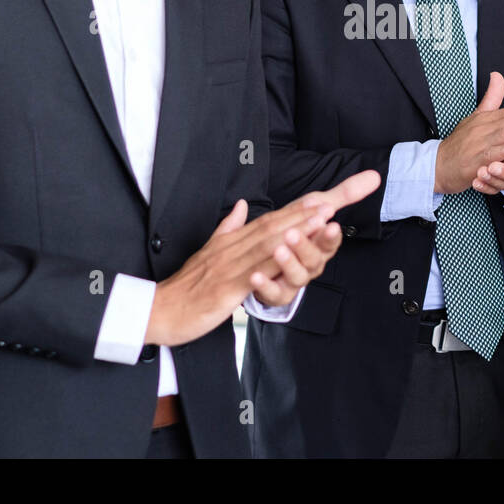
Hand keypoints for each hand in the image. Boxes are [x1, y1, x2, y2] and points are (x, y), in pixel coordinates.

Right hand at [145, 170, 380, 345]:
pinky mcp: (225, 287)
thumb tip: (240, 207)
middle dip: (314, 206)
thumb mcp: (210, 252)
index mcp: (237, 239)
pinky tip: (289, 254)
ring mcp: (231, 264)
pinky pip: (252, 273)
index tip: (336, 193)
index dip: (306, 204)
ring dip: (297, 226)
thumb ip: (228, 228)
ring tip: (324, 214)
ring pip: (269, 241)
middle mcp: (236, 246)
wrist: (159, 310)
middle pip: (280, 221)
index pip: (277, 216)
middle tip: (344, 194)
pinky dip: (272, 262)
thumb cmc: (188, 286)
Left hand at [245, 171, 382, 305]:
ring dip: (287, 263)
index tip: (328, 224)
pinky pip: (273, 293)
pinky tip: (255, 277)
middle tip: (293, 234)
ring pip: (296, 276)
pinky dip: (264, 286)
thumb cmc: (301, 230)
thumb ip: (345, 193)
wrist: (277, 260)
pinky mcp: (277, 293)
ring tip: (278, 251)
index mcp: (321, 245)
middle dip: (304, 246)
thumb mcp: (320, 208)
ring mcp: (295, 280)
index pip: (330, 241)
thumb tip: (375, 176)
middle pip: (313, 258)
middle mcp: (311, 264)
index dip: (329, 235)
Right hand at [434, 71, 503, 194]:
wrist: (436, 164)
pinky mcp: (472, 160)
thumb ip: (491, 99)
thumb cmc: (459, 143)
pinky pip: (489, 154)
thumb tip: (497, 75)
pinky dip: (503, 151)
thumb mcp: (476, 118)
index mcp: (486, 118)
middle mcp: (482, 127)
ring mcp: (477, 143)